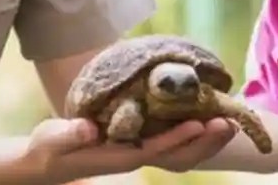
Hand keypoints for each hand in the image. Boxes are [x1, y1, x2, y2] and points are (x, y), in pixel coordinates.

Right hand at [26, 117, 236, 181]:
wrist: (47, 161)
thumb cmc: (49, 149)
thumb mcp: (54, 139)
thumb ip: (71, 134)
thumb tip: (89, 128)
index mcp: (118, 156)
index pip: (154, 148)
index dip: (176, 137)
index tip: (198, 123)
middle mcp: (134, 156)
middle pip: (176, 155)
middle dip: (203, 141)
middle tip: (229, 122)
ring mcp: (139, 151)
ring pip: (180, 151)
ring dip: (205, 139)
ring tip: (230, 121)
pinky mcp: (139, 144)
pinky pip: (174, 142)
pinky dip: (193, 132)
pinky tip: (207, 116)